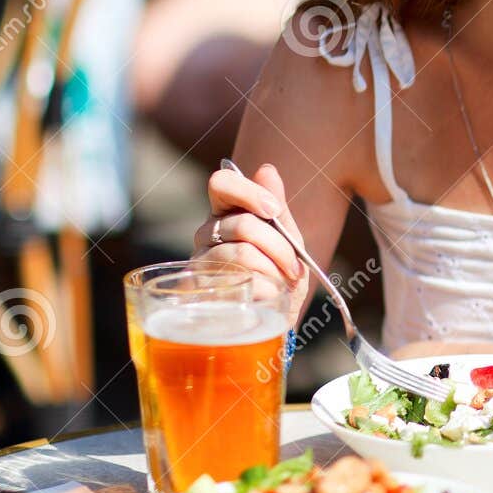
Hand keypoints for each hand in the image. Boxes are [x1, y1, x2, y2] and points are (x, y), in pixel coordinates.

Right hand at [193, 163, 308, 321]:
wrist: (275, 322)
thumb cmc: (279, 277)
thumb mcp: (288, 241)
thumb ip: (277, 208)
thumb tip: (266, 170)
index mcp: (226, 215)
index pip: (221, 183)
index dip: (249, 192)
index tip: (273, 210)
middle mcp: (206, 236)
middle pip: (243, 225)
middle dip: (280, 248)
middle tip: (294, 268)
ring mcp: (198, 265)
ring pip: (241, 254)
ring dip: (274, 271)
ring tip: (281, 284)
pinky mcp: (199, 295)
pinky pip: (239, 283)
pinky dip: (265, 290)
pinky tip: (267, 298)